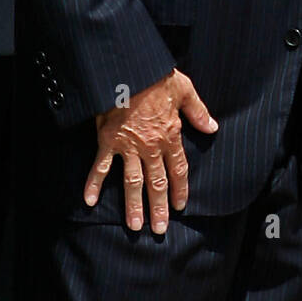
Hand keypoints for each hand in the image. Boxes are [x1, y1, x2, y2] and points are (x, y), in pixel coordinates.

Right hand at [84, 69, 216, 231]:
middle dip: (158, 208)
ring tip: (135, 226)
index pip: (178, 170)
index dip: (180, 189)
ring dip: (133, 205)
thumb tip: (213, 127)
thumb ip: (198, 112)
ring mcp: (128, 147)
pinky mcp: (108, 141)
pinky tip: (89, 201)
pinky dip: (93, 183)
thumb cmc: (157, 77)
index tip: (180, 206)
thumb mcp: (184, 90)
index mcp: (170, 136)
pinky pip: (100, 167)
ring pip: (132, 182)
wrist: (129, 70)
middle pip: (156, 183)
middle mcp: (150, 147)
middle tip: (159, 230)